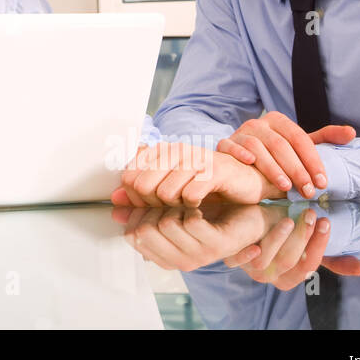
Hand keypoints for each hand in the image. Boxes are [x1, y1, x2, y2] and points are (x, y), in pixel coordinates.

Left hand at [111, 142, 281, 207]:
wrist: (245, 180)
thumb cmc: (205, 184)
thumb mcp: (169, 187)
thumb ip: (141, 192)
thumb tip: (114, 200)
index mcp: (161, 150)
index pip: (129, 178)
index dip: (135, 199)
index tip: (150, 206)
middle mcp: (176, 149)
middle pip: (143, 187)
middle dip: (152, 206)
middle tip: (168, 210)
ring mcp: (195, 158)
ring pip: (165, 193)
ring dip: (173, 209)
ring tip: (184, 207)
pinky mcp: (215, 170)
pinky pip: (190, 195)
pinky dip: (192, 207)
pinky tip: (198, 206)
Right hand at [112, 203, 284, 272]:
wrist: (247, 212)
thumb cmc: (208, 209)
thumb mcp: (171, 207)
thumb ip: (142, 209)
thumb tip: (115, 206)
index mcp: (167, 256)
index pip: (132, 235)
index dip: (136, 212)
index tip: (148, 199)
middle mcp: (180, 261)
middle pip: (145, 230)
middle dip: (152, 206)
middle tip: (168, 197)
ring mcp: (199, 256)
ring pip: (166, 223)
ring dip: (173, 204)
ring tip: (185, 200)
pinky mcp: (217, 246)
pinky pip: (190, 221)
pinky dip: (191, 204)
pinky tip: (199, 204)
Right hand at [217, 112, 355, 198]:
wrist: (240, 164)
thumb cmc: (274, 156)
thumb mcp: (299, 146)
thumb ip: (324, 139)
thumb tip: (351, 132)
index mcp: (278, 120)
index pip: (300, 138)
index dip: (312, 160)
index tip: (322, 182)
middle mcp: (258, 123)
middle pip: (280, 144)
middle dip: (296, 170)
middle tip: (308, 191)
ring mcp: (240, 133)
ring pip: (257, 148)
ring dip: (272, 168)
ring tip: (286, 188)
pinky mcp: (224, 144)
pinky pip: (230, 146)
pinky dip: (239, 153)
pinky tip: (250, 165)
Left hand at [226, 207, 359, 290]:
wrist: (234, 221)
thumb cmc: (272, 233)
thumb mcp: (300, 245)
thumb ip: (325, 255)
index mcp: (288, 277)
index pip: (309, 266)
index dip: (319, 246)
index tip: (326, 222)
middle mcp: (269, 276)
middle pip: (290, 262)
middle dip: (303, 238)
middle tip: (311, 214)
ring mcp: (248, 268)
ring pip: (265, 261)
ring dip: (278, 240)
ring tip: (288, 218)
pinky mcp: (229, 256)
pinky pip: (237, 261)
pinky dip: (245, 255)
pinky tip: (253, 243)